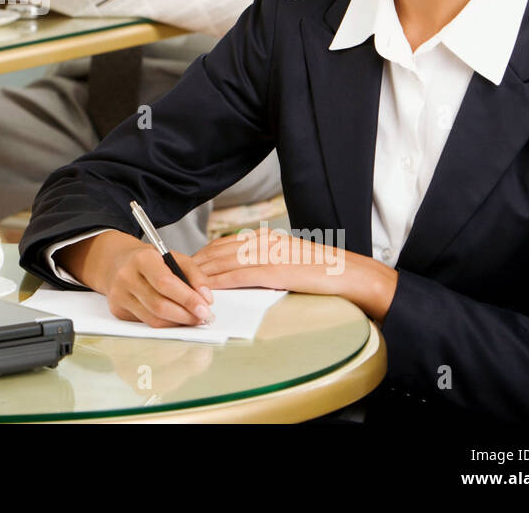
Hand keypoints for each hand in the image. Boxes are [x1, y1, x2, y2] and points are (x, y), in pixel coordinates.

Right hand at [102, 238, 215, 327]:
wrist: (116, 262)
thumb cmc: (149, 260)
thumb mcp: (173, 257)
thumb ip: (194, 274)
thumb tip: (206, 298)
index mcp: (142, 259)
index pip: (165, 283)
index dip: (187, 298)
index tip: (205, 308)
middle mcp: (126, 277)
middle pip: (160, 305)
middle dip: (186, 315)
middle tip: (203, 317)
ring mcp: (119, 295)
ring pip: (154, 319)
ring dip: (178, 322)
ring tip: (192, 318)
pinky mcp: (118, 310)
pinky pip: (147, 323)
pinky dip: (165, 323)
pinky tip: (176, 318)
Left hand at [191, 227, 396, 320]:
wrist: (352, 274)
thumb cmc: (325, 272)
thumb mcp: (292, 261)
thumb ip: (270, 262)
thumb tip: (249, 271)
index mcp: (270, 239)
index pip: (227, 243)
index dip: (205, 253)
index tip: (188, 262)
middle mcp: (266, 243)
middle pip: (220, 250)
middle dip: (196, 261)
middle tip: (177, 272)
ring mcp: (270, 256)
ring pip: (225, 261)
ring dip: (202, 272)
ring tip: (184, 281)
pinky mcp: (276, 271)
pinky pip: (240, 275)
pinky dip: (221, 281)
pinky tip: (207, 288)